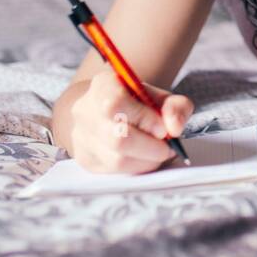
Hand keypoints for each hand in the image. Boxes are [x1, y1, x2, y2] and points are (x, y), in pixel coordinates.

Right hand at [66, 67, 193, 173]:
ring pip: (116, 160)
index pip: (116, 104)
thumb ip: (176, 107)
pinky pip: (115, 171)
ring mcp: (81, 137)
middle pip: (116, 138)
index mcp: (103, 85)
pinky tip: (144, 157)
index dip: (144, 119)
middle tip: (167, 146)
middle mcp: (85, 110)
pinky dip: (137, 167)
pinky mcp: (85, 159)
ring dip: (146, 160)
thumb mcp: (162, 98)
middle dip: (150, 147)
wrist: (112, 114)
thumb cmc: (140, 104)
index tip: (163, 129)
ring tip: (157, 151)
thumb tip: (174, 128)